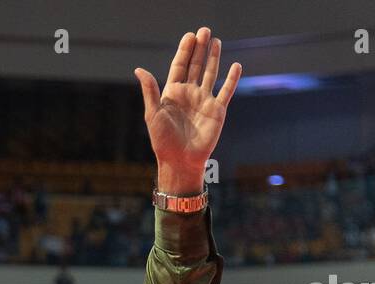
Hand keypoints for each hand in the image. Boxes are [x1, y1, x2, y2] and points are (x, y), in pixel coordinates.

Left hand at [134, 27, 239, 193]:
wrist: (180, 161)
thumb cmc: (163, 141)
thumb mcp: (153, 114)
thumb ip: (150, 90)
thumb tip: (139, 69)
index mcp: (173, 94)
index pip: (179, 66)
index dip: (184, 51)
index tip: (189, 36)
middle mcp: (189, 94)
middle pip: (195, 66)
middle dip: (199, 48)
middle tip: (204, 31)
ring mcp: (204, 101)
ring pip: (210, 74)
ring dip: (213, 58)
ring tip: (216, 41)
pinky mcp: (217, 110)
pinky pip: (226, 91)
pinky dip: (232, 79)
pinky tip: (236, 65)